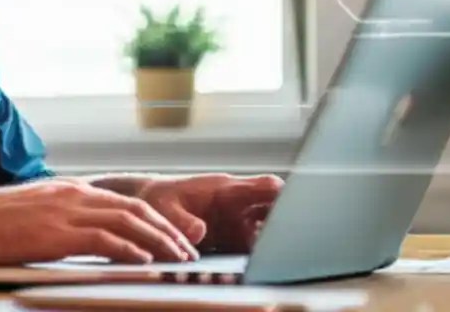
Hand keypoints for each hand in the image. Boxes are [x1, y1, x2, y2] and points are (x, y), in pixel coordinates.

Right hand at [0, 179, 200, 264]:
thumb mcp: (30, 212)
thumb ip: (57, 218)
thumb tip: (73, 233)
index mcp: (69, 189)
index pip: (124, 202)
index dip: (153, 220)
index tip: (171, 237)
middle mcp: (75, 194)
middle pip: (135, 208)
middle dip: (166, 230)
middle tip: (186, 250)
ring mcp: (68, 211)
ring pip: (129, 222)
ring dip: (158, 241)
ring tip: (176, 258)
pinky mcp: (59, 232)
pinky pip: (106, 240)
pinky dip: (130, 250)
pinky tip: (145, 261)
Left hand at [137, 173, 282, 253]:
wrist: (151, 203)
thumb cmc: (159, 200)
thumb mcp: (165, 209)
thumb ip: (182, 220)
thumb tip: (200, 232)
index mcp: (226, 189)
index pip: (265, 186)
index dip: (284, 196)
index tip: (297, 208)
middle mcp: (239, 203)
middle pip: (275, 206)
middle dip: (289, 218)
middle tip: (296, 238)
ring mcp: (239, 219)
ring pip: (270, 225)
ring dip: (277, 237)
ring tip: (284, 254)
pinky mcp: (234, 236)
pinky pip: (256, 242)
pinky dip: (264, 251)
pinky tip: (266, 263)